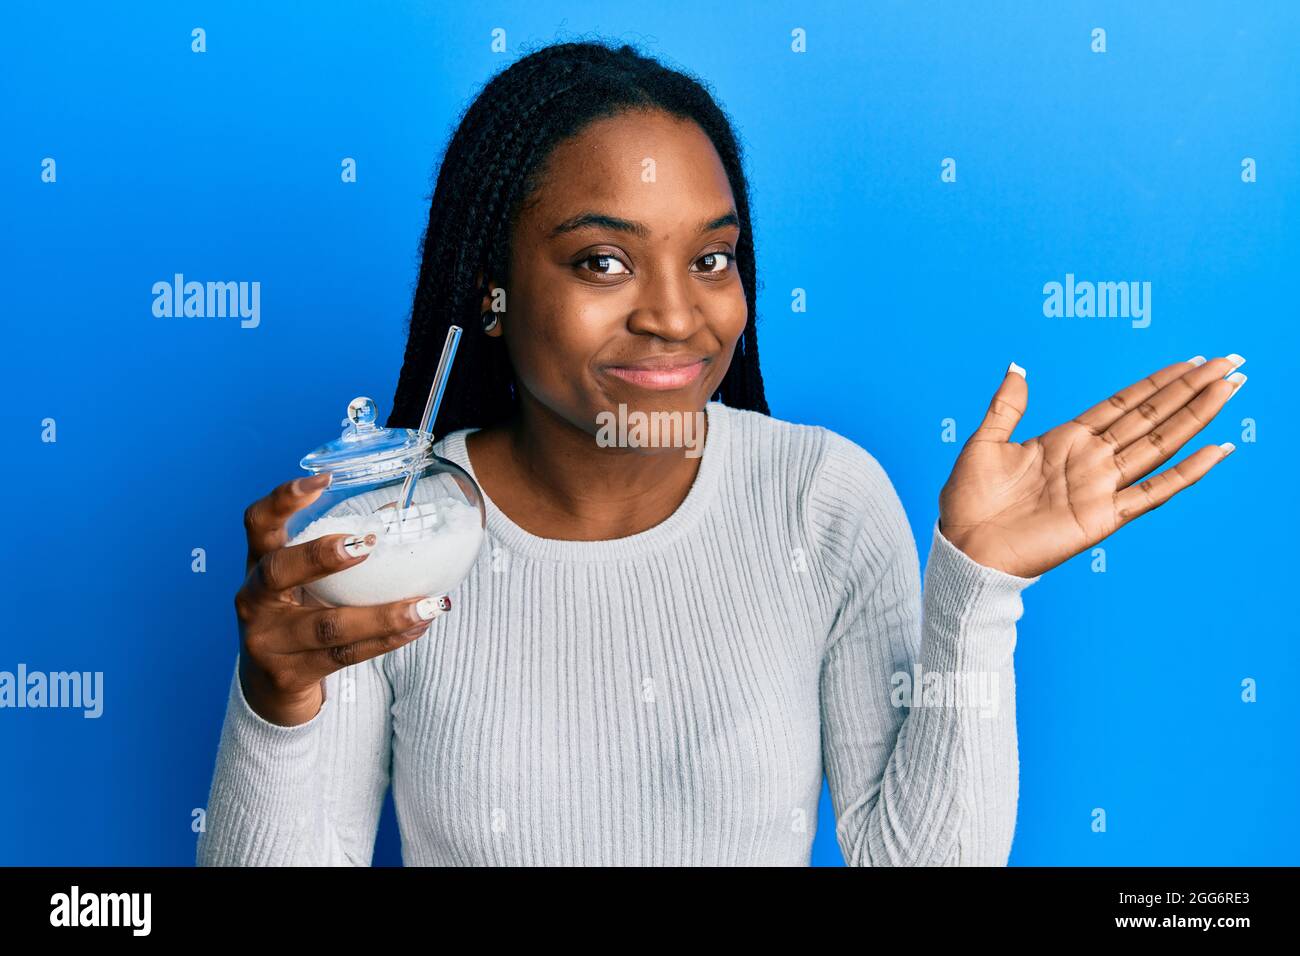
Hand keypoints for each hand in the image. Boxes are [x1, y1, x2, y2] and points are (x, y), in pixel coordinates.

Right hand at [235, 472, 453, 725]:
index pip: (258, 523)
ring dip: (384, 614)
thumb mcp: (305, 580)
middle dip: (321, 555)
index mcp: (259, 564)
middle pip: (278, 571)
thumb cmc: (296, 614)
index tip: (322, 480)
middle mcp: (254, 600)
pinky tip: (417, 627)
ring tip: (427, 604)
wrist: (269, 685)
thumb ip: (338, 549)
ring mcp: (268, 641)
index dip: (284, 499)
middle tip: (365, 545)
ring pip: (328, 626)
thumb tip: (395, 514)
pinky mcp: (290, 674)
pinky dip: (387, 640)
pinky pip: (346, 656)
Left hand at [938, 355, 1245, 577]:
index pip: (1123, 404)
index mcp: (1065, 440)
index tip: (1191, 361)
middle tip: (1230, 362)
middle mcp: (1091, 460)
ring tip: (1231, 389)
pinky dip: (1187, 472)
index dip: (1158, 382)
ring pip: (1161, 444)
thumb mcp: (984, 444)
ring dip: (1197, 416)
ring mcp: (1101, 488)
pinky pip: (1153, 492)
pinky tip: (1217, 450)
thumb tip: (1017, 367)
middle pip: (1152, 417)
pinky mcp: (1103, 517)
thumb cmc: (969, 503)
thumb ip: (1007, 407)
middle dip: (1190, 389)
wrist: (964, 549)